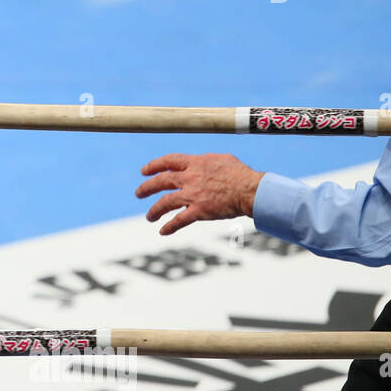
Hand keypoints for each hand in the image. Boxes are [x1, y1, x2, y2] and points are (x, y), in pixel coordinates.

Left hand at [135, 153, 263, 234]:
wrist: (251, 190)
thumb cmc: (241, 174)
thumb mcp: (221, 159)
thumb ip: (206, 162)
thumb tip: (200, 163)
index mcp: (195, 163)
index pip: (168, 161)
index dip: (154, 165)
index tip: (144, 171)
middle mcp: (190, 178)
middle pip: (161, 182)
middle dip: (146, 188)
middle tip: (139, 193)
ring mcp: (193, 195)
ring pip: (165, 203)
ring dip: (154, 211)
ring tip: (149, 217)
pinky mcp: (199, 211)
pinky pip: (179, 220)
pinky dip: (169, 227)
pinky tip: (163, 231)